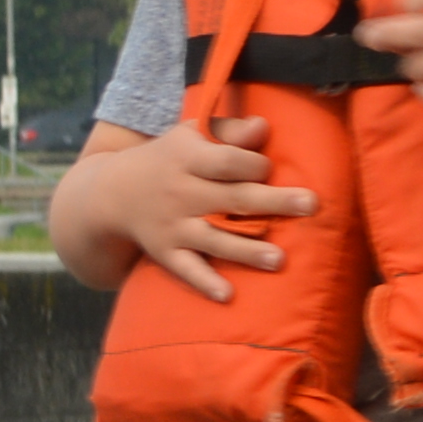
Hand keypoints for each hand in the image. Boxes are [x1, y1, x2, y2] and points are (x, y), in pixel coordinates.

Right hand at [70, 114, 313, 304]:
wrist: (111, 193)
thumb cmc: (170, 159)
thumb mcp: (190, 135)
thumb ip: (228, 132)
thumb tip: (264, 126)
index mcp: (188, 159)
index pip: (227, 161)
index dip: (254, 164)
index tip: (268, 170)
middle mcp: (181, 193)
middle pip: (232, 198)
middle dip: (272, 202)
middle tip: (311, 205)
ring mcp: (173, 226)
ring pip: (214, 239)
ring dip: (246, 250)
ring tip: (279, 260)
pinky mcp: (166, 252)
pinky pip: (186, 270)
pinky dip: (205, 283)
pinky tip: (228, 295)